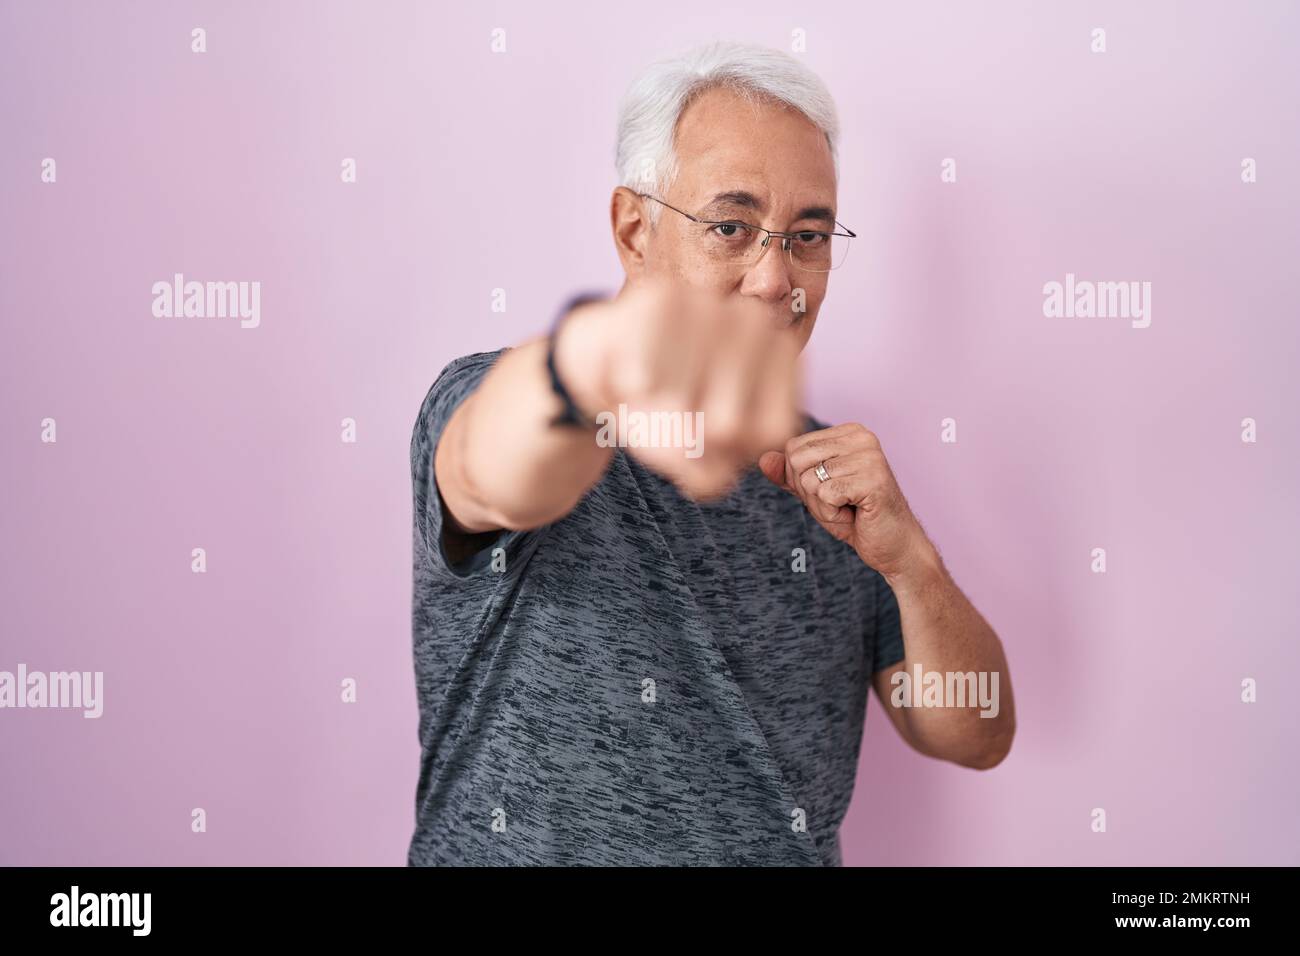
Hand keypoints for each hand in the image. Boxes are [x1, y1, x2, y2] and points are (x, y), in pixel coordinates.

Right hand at [557, 277, 803, 500]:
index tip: (709, 431)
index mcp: (784, 361)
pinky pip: (646, 380)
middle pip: (726, 426)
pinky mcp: (666, 299)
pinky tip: (632, 370)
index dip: (729, 451)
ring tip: (653, 389)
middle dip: (689, 435)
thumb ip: (710, 478)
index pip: (768, 435)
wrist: (607, 361)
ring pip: (681, 404)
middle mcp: (758, 323)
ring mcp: (714, 306)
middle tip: (673, 410)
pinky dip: (630, 390)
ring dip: (655, 412)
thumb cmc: (663, 408)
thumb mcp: (691, 458)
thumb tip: (715, 477)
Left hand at [758, 423, 932, 579]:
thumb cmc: (856, 517)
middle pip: (796, 461)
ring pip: (809, 481)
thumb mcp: (815, 492)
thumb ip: (789, 475)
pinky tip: (856, 515)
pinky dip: (832, 515)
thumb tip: (763, 459)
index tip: (832, 491)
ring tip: (849, 509)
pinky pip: (824, 495)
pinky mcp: (873, 480)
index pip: (792, 448)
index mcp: (849, 432)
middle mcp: (862, 437)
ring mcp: (870, 456)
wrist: (894, 546)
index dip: (800, 479)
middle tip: (840, 503)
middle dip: (808, 493)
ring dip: (821, 506)